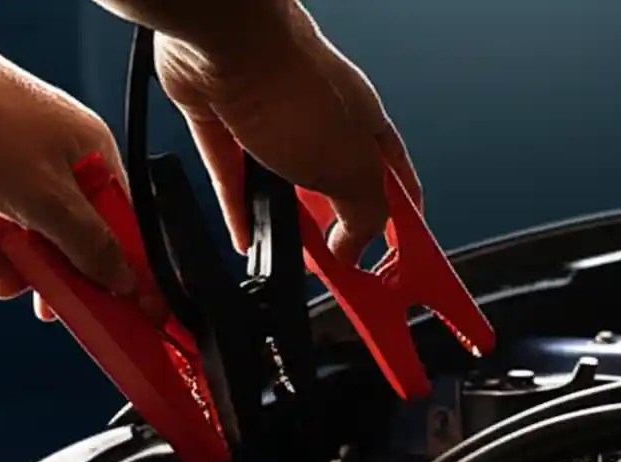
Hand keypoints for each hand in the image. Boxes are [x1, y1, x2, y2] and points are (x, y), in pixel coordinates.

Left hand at [0, 48, 133, 320]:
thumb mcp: (46, 197)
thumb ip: (87, 243)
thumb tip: (124, 280)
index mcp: (95, 161)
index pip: (122, 228)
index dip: (121, 271)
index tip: (117, 308)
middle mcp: (65, 166)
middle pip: (76, 240)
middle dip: (54, 273)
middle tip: (43, 304)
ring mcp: (25, 171)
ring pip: (33, 237)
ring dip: (12, 261)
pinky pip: (0, 225)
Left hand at [155, 1, 421, 264]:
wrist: (224, 40)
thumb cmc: (292, 82)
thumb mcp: (351, 169)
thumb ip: (364, 213)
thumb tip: (356, 249)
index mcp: (363, 124)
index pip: (392, 179)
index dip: (397, 219)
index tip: (395, 256)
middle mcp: (320, 118)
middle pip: (333, 182)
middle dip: (335, 225)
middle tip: (334, 262)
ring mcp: (269, 117)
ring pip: (280, 180)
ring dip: (283, 218)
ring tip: (286, 253)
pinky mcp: (223, 117)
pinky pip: (232, 174)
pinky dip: (239, 208)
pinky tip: (243, 234)